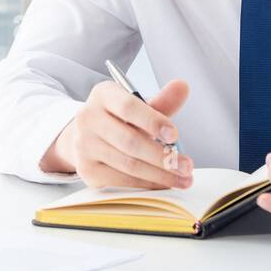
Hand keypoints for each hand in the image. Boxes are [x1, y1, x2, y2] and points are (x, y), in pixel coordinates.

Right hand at [39, 78, 194, 188]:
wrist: (87, 136)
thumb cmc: (118, 119)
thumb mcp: (139, 106)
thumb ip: (162, 101)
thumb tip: (183, 87)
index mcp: (104, 95)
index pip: (128, 107)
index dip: (153, 121)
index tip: (174, 134)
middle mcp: (88, 118)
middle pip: (130, 141)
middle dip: (163, 156)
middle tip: (186, 165)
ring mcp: (84, 145)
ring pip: (128, 164)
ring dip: (160, 174)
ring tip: (182, 177)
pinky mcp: (86, 169)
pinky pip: (121, 180)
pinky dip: (147, 183)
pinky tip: (163, 183)